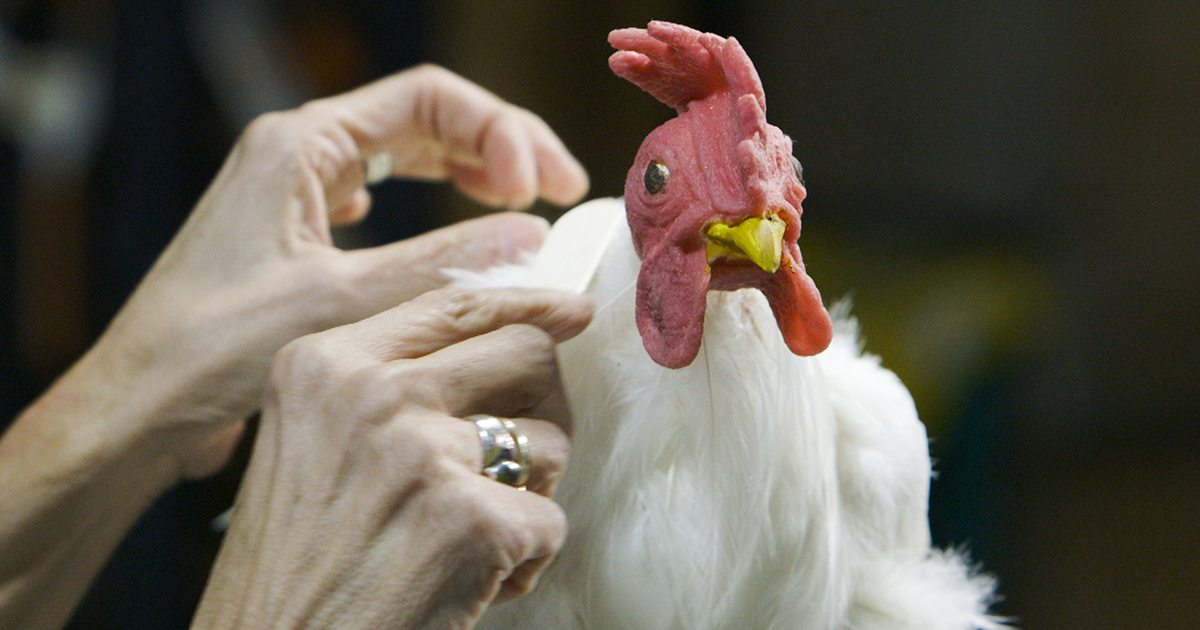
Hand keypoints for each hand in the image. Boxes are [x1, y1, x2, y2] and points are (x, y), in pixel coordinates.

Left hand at [97, 65, 588, 478]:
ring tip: (525, 206)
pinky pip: (382, 196)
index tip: (540, 190)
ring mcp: (297, 191)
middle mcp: (299, 153)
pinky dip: (431, 205)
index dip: (499, 132)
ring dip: (469, 174)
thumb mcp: (345, 300)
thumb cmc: (214, 348)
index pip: (428, 98)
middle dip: (498, 149)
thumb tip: (530, 237)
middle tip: (559, 191)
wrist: (140, 403)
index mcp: (302, 143)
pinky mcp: (298, 232)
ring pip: (405, 156)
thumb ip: (445, 261)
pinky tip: (455, 227)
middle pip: (423, 119)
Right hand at [191, 288, 591, 628]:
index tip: (571, 311)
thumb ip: (386, 384)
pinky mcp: (470, 518)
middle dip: (544, 402)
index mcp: (325, 364)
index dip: (525, 303)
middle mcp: (372, 393)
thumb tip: (499, 342)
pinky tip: (468, 584)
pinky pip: (549, 522)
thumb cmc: (294, 565)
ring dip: (529, 492)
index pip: (454, 305)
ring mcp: (423, 452)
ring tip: (472, 536)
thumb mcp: (312, 440)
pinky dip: (522, 563)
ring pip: (549, 438)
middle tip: (528, 451)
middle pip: (524, 351)